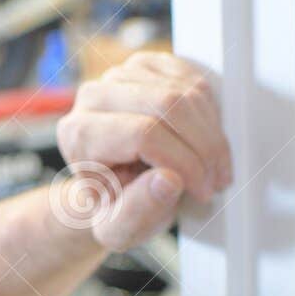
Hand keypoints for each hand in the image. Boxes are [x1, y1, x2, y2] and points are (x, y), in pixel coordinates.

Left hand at [54, 51, 231, 250]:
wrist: (114, 189)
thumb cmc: (115, 208)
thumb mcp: (121, 229)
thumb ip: (139, 213)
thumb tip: (168, 180)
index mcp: (79, 134)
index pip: (143, 134)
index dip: (183, 162)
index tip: (201, 189)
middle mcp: (94, 96)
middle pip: (168, 105)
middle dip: (204, 148)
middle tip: (216, 180)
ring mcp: (121, 75)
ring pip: (186, 92)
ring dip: (212, 135)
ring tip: (214, 169)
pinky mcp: (148, 66)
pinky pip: (194, 81)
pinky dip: (211, 116)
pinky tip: (207, 144)